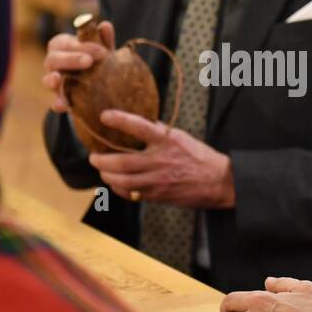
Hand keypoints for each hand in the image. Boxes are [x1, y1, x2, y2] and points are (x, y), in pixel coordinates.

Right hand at [41, 20, 113, 113]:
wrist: (97, 83)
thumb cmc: (96, 59)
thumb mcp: (101, 49)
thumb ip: (103, 39)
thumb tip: (105, 25)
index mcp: (61, 46)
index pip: (66, 43)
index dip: (83, 46)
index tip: (102, 51)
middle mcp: (53, 62)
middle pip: (53, 59)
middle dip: (70, 60)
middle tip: (88, 62)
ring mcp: (53, 81)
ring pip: (48, 79)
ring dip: (52, 79)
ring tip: (58, 79)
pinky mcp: (59, 99)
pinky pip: (55, 101)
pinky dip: (57, 103)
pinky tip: (63, 106)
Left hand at [88, 110, 234, 208]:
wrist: (218, 182)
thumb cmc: (200, 157)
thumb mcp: (181, 137)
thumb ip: (160, 131)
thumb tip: (141, 123)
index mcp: (167, 141)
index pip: (139, 127)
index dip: (120, 120)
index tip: (104, 116)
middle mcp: (160, 161)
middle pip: (123, 162)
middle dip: (103, 160)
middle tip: (93, 156)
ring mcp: (158, 181)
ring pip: (124, 181)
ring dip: (107, 175)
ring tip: (101, 170)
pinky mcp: (158, 195)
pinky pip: (132, 194)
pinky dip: (119, 189)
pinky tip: (115, 183)